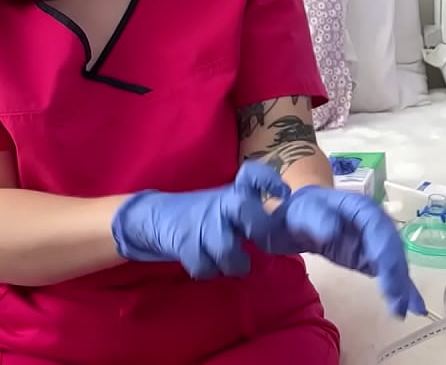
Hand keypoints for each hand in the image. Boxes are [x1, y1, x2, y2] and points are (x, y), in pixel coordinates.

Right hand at [110, 174, 286, 279]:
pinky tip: (211, 266)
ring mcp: (201, 221)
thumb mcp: (229, 207)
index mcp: (234, 191)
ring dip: (234, 263)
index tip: (283, 194)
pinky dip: (209, 271)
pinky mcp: (182, 241)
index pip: (252, 174)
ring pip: (225, 247)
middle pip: (242, 205)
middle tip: (261, 242)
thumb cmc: (207, 216)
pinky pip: (203, 265)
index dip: (269, 180)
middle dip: (258, 227)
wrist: (158, 218)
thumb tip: (287, 233)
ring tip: (237, 265)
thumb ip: (255, 216)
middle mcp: (220, 202)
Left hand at [233, 161, 427, 317]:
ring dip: (401, 287)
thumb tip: (333, 233)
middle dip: (397, 277)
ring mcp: (375, 242)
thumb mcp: (305, 211)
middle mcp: (376, 224)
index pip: (380, 232)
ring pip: (394, 263)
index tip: (387, 282)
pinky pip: (389, 272)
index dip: (387, 256)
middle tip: (397, 305)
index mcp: (363, 208)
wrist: (297, 217)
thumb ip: (318, 219)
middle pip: (392, 250)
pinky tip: (412, 307)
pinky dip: (401, 288)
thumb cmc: (302, 210)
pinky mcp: (371, 258)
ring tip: (403, 311)